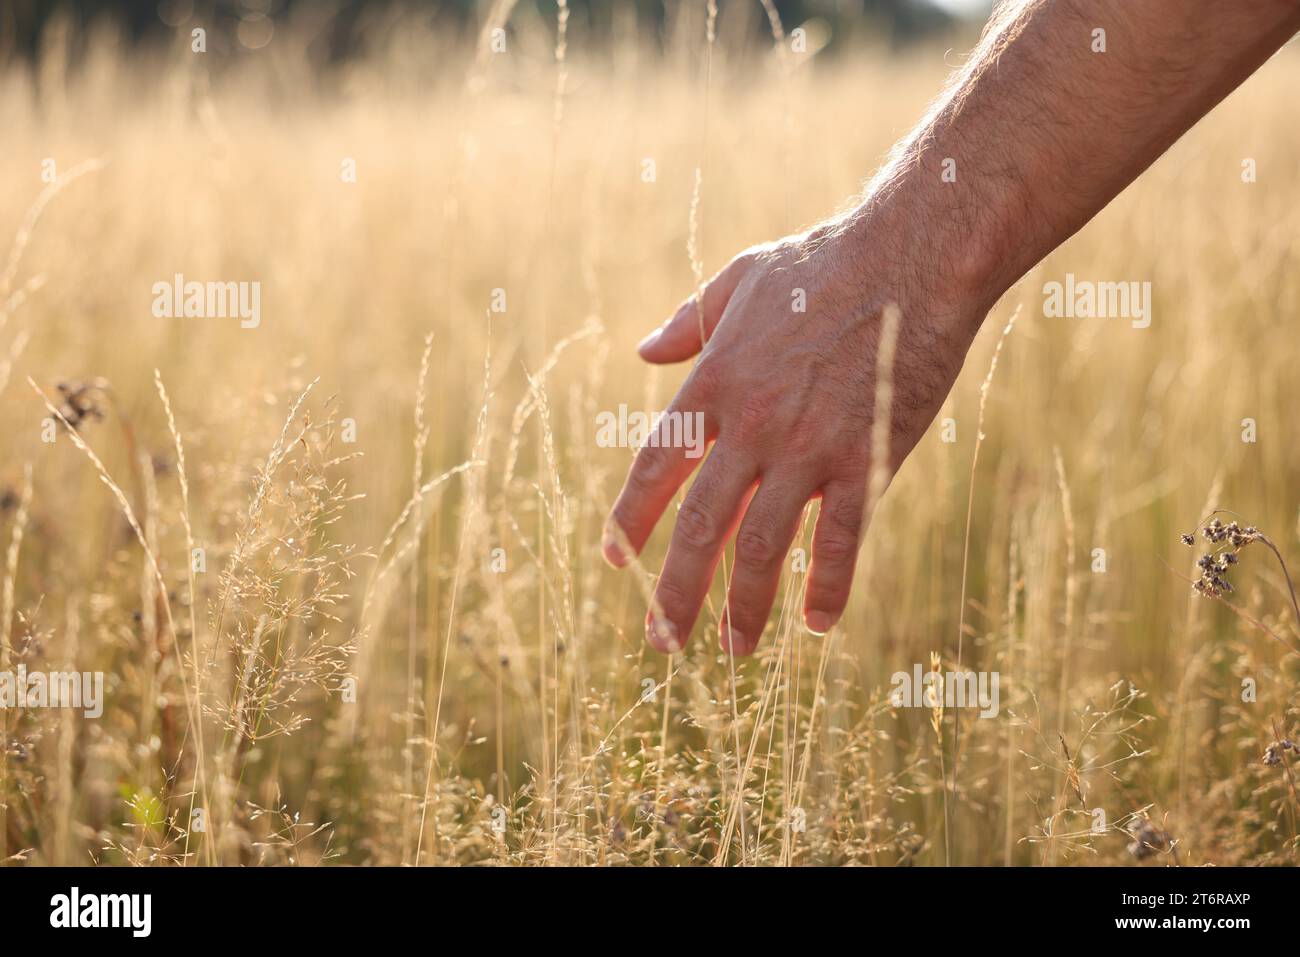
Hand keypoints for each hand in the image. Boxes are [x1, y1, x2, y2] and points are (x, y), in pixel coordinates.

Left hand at [603, 211, 982, 654]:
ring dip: (745, 606)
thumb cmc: (824, 264)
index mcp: (714, 385)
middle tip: (662, 640)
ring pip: (762, 547)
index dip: (631, 519)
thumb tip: (643, 349)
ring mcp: (808, 447)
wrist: (910, 257)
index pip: (655, 467)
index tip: (616, 560)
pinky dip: (826, 586)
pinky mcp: (865, 459)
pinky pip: (841, 540)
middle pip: (700, 526)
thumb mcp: (740, 279)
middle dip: (676, 591)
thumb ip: (689, 321)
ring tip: (735, 650)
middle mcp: (751, 426)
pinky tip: (818, 624)